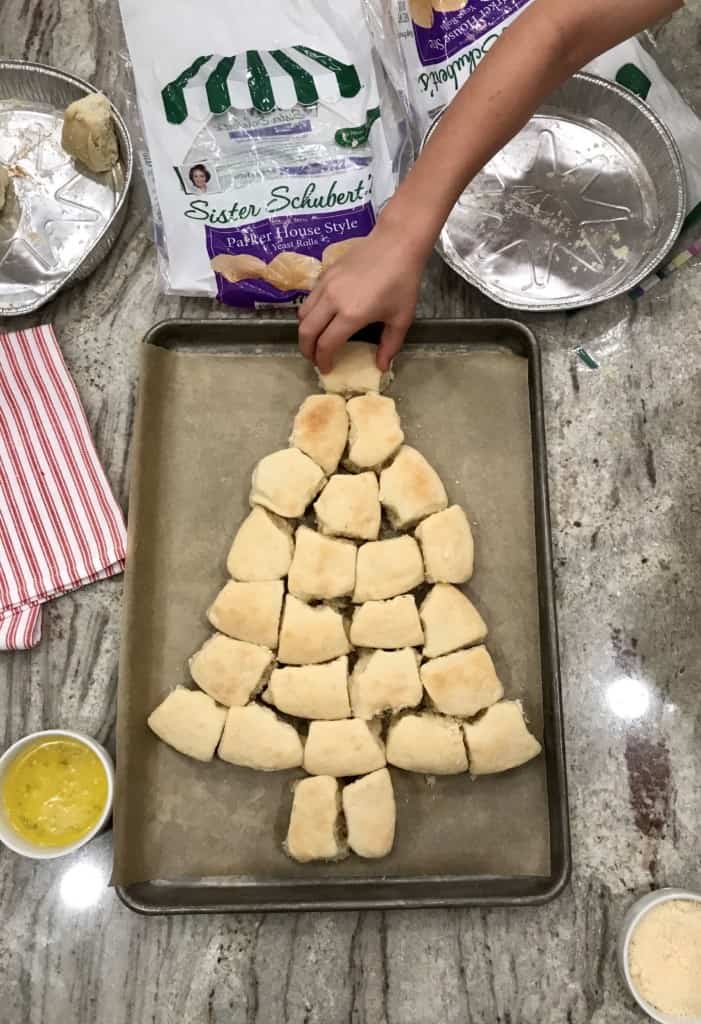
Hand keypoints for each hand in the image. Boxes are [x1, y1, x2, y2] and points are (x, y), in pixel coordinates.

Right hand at [298, 216, 426, 373]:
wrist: (396, 243)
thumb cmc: (402, 281)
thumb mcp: (401, 318)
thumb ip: (390, 345)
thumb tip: (381, 367)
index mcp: (352, 315)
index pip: (326, 344)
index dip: (323, 360)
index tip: (327, 368)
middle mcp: (333, 301)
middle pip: (306, 332)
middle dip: (307, 350)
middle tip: (315, 358)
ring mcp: (326, 285)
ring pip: (303, 314)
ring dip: (305, 331)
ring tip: (315, 340)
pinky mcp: (325, 274)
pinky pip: (309, 299)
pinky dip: (309, 313)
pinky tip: (322, 318)